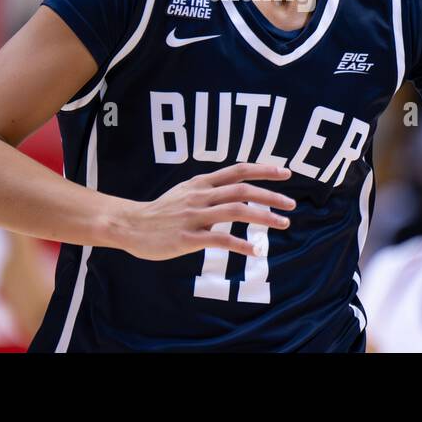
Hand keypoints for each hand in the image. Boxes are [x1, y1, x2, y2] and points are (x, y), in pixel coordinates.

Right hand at [117, 163, 295, 261]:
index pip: (238, 170)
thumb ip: (210, 190)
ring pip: (236, 211)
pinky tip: (256, 252)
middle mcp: (200, 195)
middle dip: (271, 196)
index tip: (286, 172)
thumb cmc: (161, 211)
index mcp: (202, 183)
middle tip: (292, 204)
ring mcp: (194, 216)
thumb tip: (236, 192)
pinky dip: (241, 244)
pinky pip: (220, 239)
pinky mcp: (188, 238)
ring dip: (263, 217)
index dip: (264, 170)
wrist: (130, 224)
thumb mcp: (186, 192)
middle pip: (243, 190)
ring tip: (283, 224)